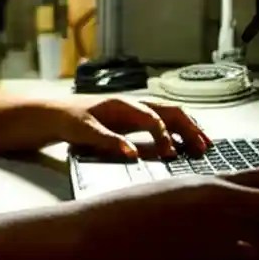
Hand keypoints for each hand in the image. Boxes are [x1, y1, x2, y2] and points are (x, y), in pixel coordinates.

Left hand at [61, 95, 209, 158]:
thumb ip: (108, 141)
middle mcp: (132, 105)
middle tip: (203, 146)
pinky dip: (177, 130)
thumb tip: (132, 154)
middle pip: (169, 111)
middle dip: (188, 127)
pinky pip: (162, 121)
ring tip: (204, 143)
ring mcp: (134, 112)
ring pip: (169, 114)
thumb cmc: (68, 119)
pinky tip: (185, 142)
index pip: (152, 117)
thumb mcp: (84, 131)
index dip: (164, 135)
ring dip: (187, 127)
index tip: (170, 154)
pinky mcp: (133, 120)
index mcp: (122, 105)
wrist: (54, 115)